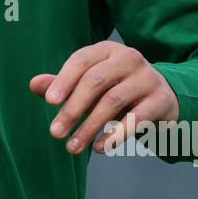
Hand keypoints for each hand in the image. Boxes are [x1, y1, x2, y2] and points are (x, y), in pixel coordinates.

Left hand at [29, 40, 179, 154]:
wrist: (163, 97)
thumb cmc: (117, 88)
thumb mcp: (90, 83)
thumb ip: (63, 84)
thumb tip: (34, 85)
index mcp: (107, 50)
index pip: (82, 61)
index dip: (64, 80)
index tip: (49, 102)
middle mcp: (129, 58)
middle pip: (95, 81)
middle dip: (73, 109)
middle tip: (55, 133)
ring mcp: (148, 78)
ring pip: (113, 101)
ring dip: (90, 126)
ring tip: (73, 147)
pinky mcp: (161, 100)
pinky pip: (137, 118)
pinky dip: (116, 134)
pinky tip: (100, 148)